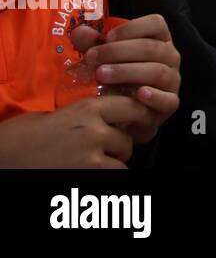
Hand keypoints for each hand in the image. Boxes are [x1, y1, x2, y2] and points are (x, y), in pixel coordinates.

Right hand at [0, 96, 150, 167]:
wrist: (1, 155)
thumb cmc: (22, 135)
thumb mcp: (59, 114)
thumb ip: (88, 115)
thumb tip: (111, 119)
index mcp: (88, 108)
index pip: (133, 107)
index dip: (137, 116)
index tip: (135, 123)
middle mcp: (94, 129)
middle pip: (129, 138)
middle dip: (121, 145)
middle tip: (107, 149)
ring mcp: (91, 154)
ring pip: (123, 160)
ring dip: (114, 162)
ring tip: (95, 162)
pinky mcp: (86, 174)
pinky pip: (114, 175)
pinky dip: (106, 174)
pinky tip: (89, 171)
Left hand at [78, 15, 181, 145]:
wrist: (124, 115)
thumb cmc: (116, 80)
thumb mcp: (103, 59)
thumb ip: (92, 44)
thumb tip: (80, 31)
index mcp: (158, 40)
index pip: (156, 24)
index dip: (133, 27)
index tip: (108, 37)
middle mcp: (170, 57)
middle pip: (152, 47)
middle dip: (119, 51)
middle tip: (91, 58)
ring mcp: (172, 80)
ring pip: (157, 71)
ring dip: (128, 71)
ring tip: (101, 75)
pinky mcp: (171, 103)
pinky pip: (168, 98)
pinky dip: (154, 96)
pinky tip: (138, 94)